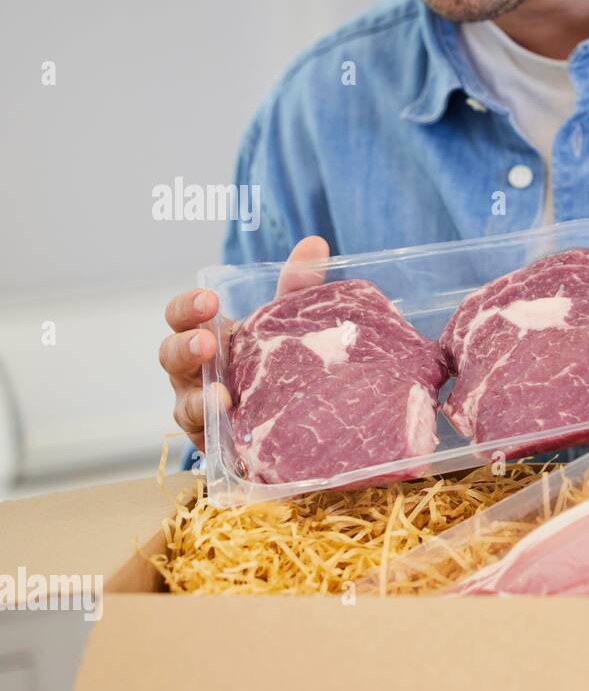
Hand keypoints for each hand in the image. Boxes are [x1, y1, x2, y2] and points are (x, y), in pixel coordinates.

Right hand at [159, 236, 328, 450]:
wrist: (302, 421)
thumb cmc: (279, 362)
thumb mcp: (286, 323)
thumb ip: (296, 287)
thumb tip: (315, 244)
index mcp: (208, 336)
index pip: (182, 316)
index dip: (188, 307)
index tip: (210, 300)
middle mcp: (195, 373)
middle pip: (171, 357)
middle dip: (185, 347)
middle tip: (208, 343)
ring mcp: (202, 412)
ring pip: (184, 405)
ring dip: (198, 398)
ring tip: (220, 394)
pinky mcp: (219, 446)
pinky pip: (209, 442)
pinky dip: (219, 434)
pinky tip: (234, 427)